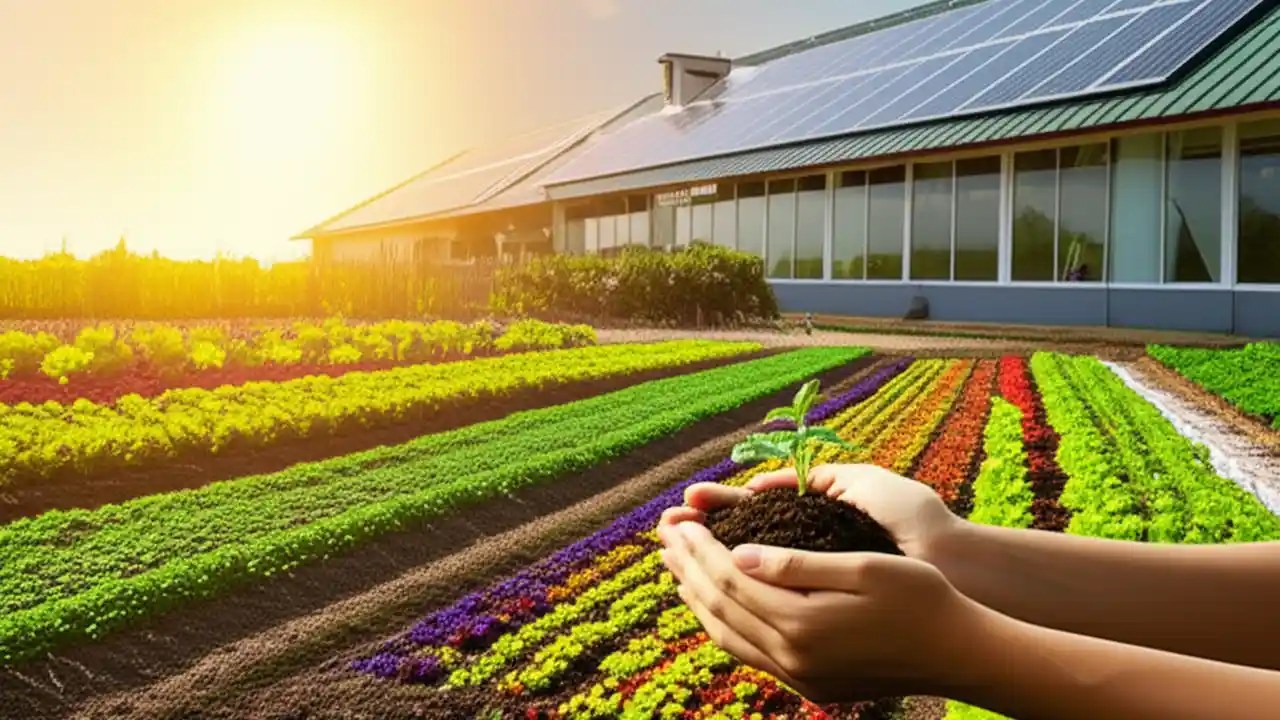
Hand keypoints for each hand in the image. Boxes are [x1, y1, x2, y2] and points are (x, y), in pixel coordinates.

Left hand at [657, 520, 985, 702]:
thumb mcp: (864, 567)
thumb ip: (796, 564)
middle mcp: (792, 657)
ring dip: (697, 599)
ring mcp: (799, 677)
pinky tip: (716, 607)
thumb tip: (739, 555)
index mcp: (801, 623)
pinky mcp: (809, 684)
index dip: (699, 549)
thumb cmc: (921, 598)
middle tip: (663, 537)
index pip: (729, 579)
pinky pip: (749, 653)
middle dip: (687, 569)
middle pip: (719, 607)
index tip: (678, 522)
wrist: (960, 654)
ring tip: (676, 569)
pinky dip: (723, 626)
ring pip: (727, 636)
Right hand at [660, 463, 963, 563]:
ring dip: (708, 557)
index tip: (687, 505)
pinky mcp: (821, 602)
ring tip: (672, 542)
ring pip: (747, 571)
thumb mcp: (863, 489)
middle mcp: (808, 561)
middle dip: (701, 536)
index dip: (718, 514)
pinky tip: (706, 576)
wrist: (958, 563)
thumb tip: (758, 487)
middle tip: (663, 525)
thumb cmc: (917, 522)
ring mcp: (814, 584)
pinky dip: (735, 581)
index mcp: (815, 529)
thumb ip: (813, 482)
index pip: (753, 524)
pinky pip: (768, 592)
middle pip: (740, 549)